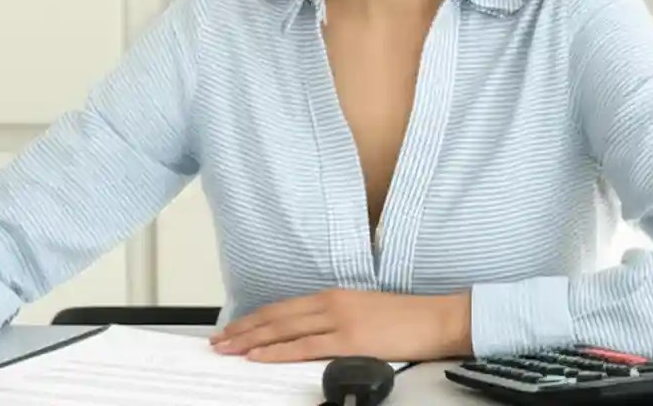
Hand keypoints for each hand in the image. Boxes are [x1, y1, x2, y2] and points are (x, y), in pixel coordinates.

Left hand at [209, 288, 471, 362]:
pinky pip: (304, 347)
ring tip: (227, 350)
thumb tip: (307, 336)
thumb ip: (334, 320)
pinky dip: (277, 351)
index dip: (254, 319)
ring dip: (250, 341)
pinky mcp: (350, 340)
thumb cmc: (403, 320)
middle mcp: (330, 304)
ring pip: (283, 330)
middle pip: (276, 317)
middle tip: (217, 342)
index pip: (282, 308)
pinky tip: (258, 356)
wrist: (435, 319)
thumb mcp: (362, 312)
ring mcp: (339, 321)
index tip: (231, 330)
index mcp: (333, 296)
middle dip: (242, 330)